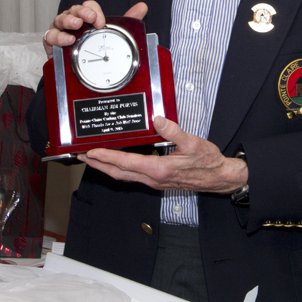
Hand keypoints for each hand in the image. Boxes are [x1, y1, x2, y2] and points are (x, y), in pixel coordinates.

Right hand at [41, 0, 147, 57]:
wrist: (78, 74)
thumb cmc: (92, 50)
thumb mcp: (112, 35)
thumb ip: (127, 21)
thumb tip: (142, 6)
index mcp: (86, 18)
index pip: (88, 7)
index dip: (93, 10)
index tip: (100, 20)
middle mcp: (73, 22)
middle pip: (74, 10)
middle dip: (82, 13)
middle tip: (90, 18)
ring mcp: (61, 31)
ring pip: (60, 19)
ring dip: (68, 21)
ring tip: (76, 25)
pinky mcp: (51, 43)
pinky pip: (50, 36)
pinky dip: (58, 37)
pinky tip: (68, 40)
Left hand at [79, 117, 247, 193]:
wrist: (219, 178)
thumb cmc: (208, 162)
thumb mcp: (193, 143)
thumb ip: (173, 131)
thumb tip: (157, 120)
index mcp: (159, 169)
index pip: (126, 163)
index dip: (106, 157)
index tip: (91, 152)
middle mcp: (153, 178)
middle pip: (119, 173)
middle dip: (98, 165)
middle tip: (82, 157)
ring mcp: (155, 181)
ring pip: (124, 176)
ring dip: (107, 168)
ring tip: (93, 159)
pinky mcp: (158, 180)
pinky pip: (133, 176)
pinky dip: (120, 169)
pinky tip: (117, 162)